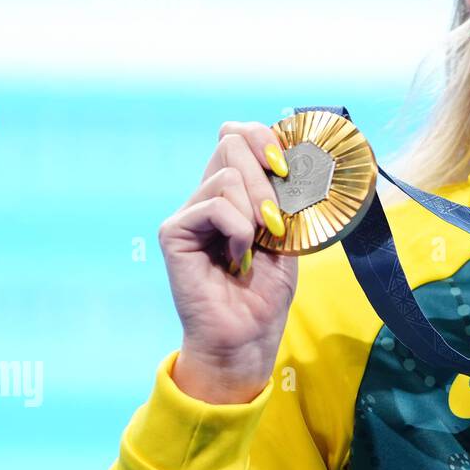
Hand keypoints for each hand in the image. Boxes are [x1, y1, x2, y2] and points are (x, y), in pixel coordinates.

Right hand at [157, 120, 297, 403]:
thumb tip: (295, 156)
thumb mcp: (289, 232)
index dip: (263, 136)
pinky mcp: (174, 232)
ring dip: (257, 209)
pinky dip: (239, 229)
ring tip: (256, 246)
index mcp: (234, 190)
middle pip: (230, 141)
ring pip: (227, 174)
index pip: (237, 134)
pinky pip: (215, 205)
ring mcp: (189, 212)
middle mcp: (208, 194)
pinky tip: (239, 256)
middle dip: (266, 175)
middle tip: (276, 219)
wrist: (247, 335)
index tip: (288, 166)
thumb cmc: (267, 290)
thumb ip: (285, 194)